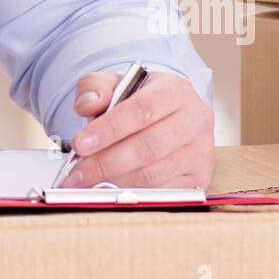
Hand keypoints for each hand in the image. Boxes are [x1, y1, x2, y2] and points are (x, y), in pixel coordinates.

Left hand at [60, 70, 214, 189]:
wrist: (167, 113)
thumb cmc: (138, 99)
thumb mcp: (115, 83)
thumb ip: (94, 88)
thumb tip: (85, 107)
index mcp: (175, 90)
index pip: (141, 111)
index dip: (109, 130)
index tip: (80, 144)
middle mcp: (195, 120)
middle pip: (148, 147)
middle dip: (106, 162)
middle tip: (76, 172)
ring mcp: (201, 151)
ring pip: (155, 174)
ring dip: (116, 183)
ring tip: (87, 184)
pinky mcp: (201, 177)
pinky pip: (165, 193)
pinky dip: (135, 195)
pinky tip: (111, 193)